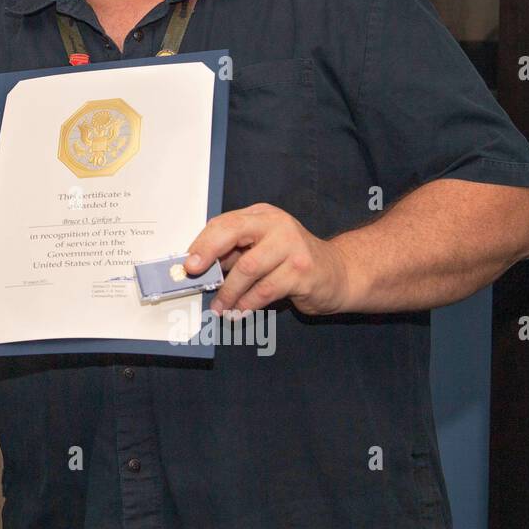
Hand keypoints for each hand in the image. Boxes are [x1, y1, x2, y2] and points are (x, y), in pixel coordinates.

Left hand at [185, 203, 352, 316]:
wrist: (340, 273)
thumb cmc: (293, 260)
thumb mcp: (263, 247)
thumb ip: (235, 252)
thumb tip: (199, 267)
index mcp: (262, 216)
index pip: (225, 222)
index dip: (202, 242)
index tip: (188, 262)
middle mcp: (277, 225)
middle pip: (233, 233)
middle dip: (208, 253)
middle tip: (195, 274)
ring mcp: (292, 247)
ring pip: (248, 268)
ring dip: (228, 291)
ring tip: (219, 307)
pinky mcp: (302, 271)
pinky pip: (265, 290)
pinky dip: (248, 303)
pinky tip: (239, 311)